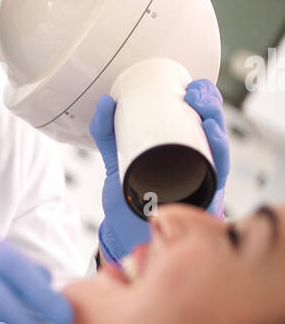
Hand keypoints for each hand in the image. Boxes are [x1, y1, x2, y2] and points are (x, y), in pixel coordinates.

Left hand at [91, 80, 229, 263]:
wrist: (124, 238)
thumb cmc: (129, 200)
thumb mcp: (117, 162)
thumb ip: (108, 134)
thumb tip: (105, 101)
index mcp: (182, 152)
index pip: (201, 120)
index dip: (203, 100)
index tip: (190, 86)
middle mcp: (197, 165)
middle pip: (213, 130)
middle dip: (210, 105)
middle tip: (193, 94)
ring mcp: (202, 182)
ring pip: (219, 147)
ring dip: (216, 122)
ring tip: (202, 107)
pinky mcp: (203, 200)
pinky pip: (217, 175)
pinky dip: (218, 152)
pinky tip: (211, 134)